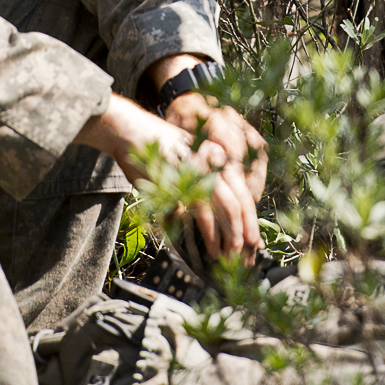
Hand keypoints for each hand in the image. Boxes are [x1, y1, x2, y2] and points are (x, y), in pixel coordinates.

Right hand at [73, 96, 262, 259]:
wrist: (132, 131)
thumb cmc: (157, 150)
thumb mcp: (187, 164)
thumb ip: (203, 184)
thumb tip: (214, 213)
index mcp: (219, 158)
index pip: (244, 191)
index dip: (251, 217)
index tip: (252, 237)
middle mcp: (214, 162)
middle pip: (242, 200)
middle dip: (247, 230)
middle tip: (247, 251)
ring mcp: (200, 171)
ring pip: (230, 206)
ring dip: (232, 233)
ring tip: (231, 252)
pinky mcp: (183, 182)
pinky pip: (204, 210)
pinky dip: (210, 231)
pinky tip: (212, 244)